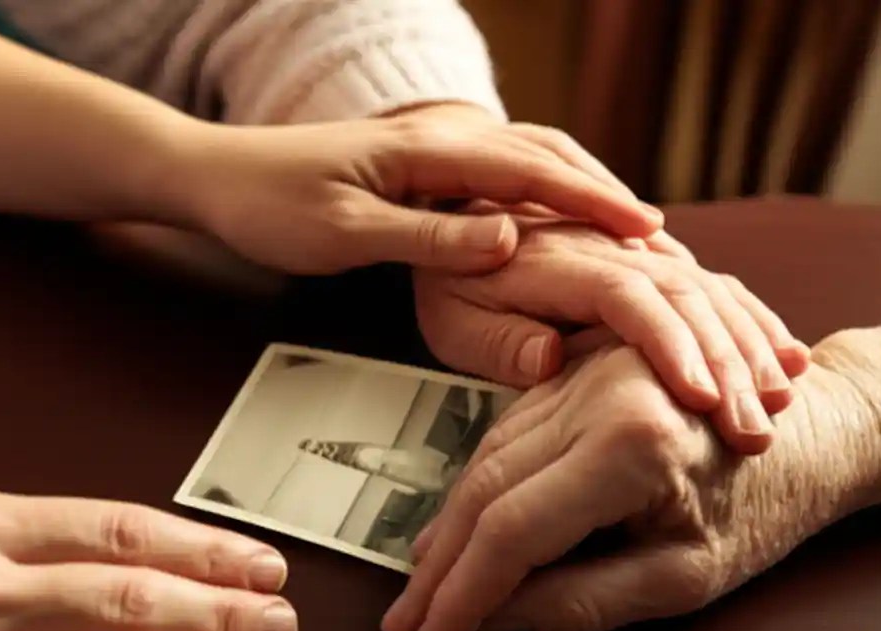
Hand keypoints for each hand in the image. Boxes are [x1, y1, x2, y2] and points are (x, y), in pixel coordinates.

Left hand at [170, 110, 660, 274]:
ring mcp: (437, 149)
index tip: (646, 230)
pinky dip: (547, 194)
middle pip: (545, 155)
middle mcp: (442, 139)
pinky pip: (505, 174)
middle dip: (605, 193)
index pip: (530, 171)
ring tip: (628, 228)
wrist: (219, 176)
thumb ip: (428, 238)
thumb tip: (511, 240)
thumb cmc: (272, 205)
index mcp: (429, 150)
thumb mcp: (345, 232)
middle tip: (661, 236)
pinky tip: (562, 220)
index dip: (593, 202)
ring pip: (530, 159)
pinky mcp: (428, 167)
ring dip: (582, 190)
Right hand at [380, 345, 876, 630]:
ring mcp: (587, 373)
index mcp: (633, 442)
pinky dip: (479, 487)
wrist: (810, 435)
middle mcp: (600, 393)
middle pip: (486, 490)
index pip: (512, 531)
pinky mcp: (581, 372)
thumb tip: (490, 620)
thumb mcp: (681, 580)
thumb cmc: (763, 508)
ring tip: (424, 585)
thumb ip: (580, 602)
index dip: (460, 597)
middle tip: (408, 624)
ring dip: (449, 528)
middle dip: (440, 569)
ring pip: (487, 457)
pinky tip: (458, 528)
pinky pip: (508, 433)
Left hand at [415, 217, 811, 452]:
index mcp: (558, 260)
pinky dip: (753, 321)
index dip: (667, 344)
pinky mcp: (656, 260)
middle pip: (686, 293)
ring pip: (711, 287)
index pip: (627, 296)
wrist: (459, 206)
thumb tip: (548, 353)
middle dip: (728, 360)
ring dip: (751, 344)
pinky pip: (715, 284)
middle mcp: (609, 245)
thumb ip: (497, 336)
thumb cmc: (452, 279)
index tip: (700, 396)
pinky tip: (788, 359)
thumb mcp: (452, 313)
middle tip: (754, 427)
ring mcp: (639, 250)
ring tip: (786, 399)